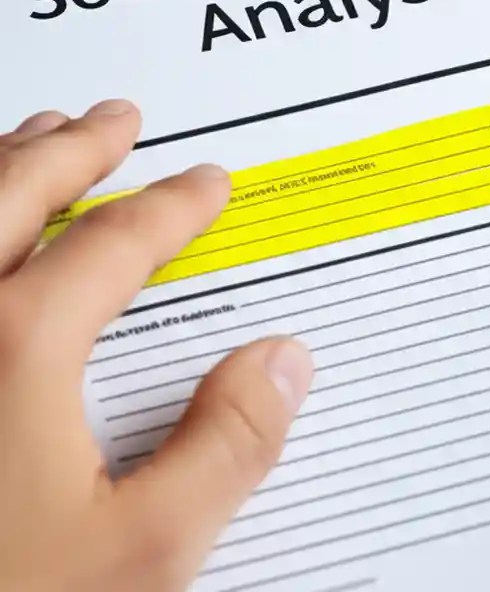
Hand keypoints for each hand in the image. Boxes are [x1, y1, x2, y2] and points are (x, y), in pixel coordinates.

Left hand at [0, 102, 312, 591]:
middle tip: (114, 121)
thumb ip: (228, 447)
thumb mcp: (144, 551)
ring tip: (32, 139)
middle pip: (9, 194)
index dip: (171, 208)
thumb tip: (282, 363)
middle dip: (72, 148)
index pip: (114, 246)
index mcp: (15, 349)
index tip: (204, 187)